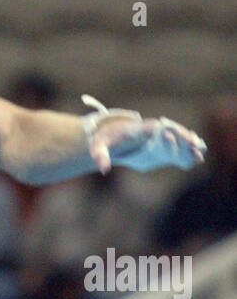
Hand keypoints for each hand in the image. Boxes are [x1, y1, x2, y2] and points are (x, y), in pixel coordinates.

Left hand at [86, 109, 205, 174]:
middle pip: (172, 133)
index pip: (156, 129)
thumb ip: (100, 155)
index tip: (173, 136)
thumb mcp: (98, 145)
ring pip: (178, 142)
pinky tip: (196, 159)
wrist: (111, 138)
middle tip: (194, 145)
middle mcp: (154, 132)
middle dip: (183, 139)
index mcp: (140, 129)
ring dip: (188, 146)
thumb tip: (103, 169)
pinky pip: (177, 152)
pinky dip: (186, 154)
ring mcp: (160, 141)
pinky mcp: (162, 150)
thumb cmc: (105, 139)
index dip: (165, 132)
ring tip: (199, 153)